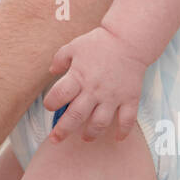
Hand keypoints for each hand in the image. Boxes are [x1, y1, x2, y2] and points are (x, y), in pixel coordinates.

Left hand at [44, 25, 147, 143]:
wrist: (128, 40)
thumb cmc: (99, 43)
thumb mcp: (73, 46)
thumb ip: (60, 59)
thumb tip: (51, 71)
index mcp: (78, 77)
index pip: (58, 96)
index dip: (50, 103)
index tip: (50, 106)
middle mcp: (94, 90)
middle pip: (75, 116)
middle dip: (63, 130)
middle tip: (56, 139)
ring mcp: (113, 97)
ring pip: (99, 123)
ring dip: (90, 134)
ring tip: (85, 138)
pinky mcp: (130, 99)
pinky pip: (127, 120)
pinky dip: (123, 132)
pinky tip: (117, 138)